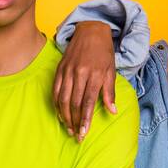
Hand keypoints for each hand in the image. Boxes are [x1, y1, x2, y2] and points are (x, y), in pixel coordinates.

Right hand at [53, 21, 117, 141]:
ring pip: (63, 98)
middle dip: (75, 122)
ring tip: (68, 128)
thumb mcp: (111, 71)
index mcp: (95, 75)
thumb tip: (112, 111)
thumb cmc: (104, 53)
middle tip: (76, 136)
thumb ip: (110, 92)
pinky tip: (60, 114)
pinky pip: (55, 89)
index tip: (83, 133)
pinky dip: (56, 103)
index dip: (85, 120)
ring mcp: (68, 71)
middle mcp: (80, 73)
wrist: (91, 31)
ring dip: (64, 116)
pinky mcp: (60, 69)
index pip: (88, 102)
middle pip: (74, 103)